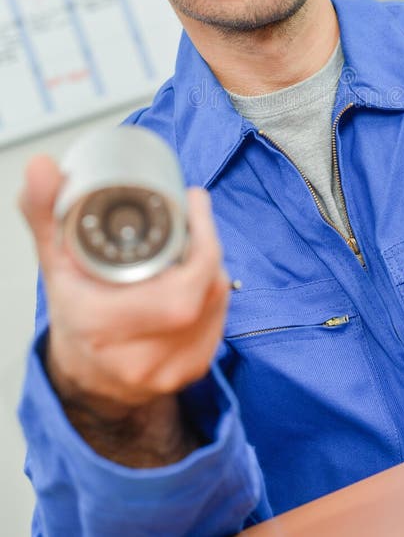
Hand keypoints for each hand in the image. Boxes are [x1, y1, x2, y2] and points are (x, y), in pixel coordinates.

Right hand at [19, 154, 229, 412]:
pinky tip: (198, 275)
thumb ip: (47, 213)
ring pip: (217, 302)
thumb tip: (42, 168)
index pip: (178, 290)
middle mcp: (139, 358)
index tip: (192, 200)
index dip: (200, 239)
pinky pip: (220, 321)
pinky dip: (213, 291)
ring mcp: (170, 370)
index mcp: (103, 328)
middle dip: (205, 245)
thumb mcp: (56, 263)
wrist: (84, 377)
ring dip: (210, 265)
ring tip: (193, 240)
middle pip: (203, 290)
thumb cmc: (73, 315)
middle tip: (193, 214)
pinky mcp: (193, 371)